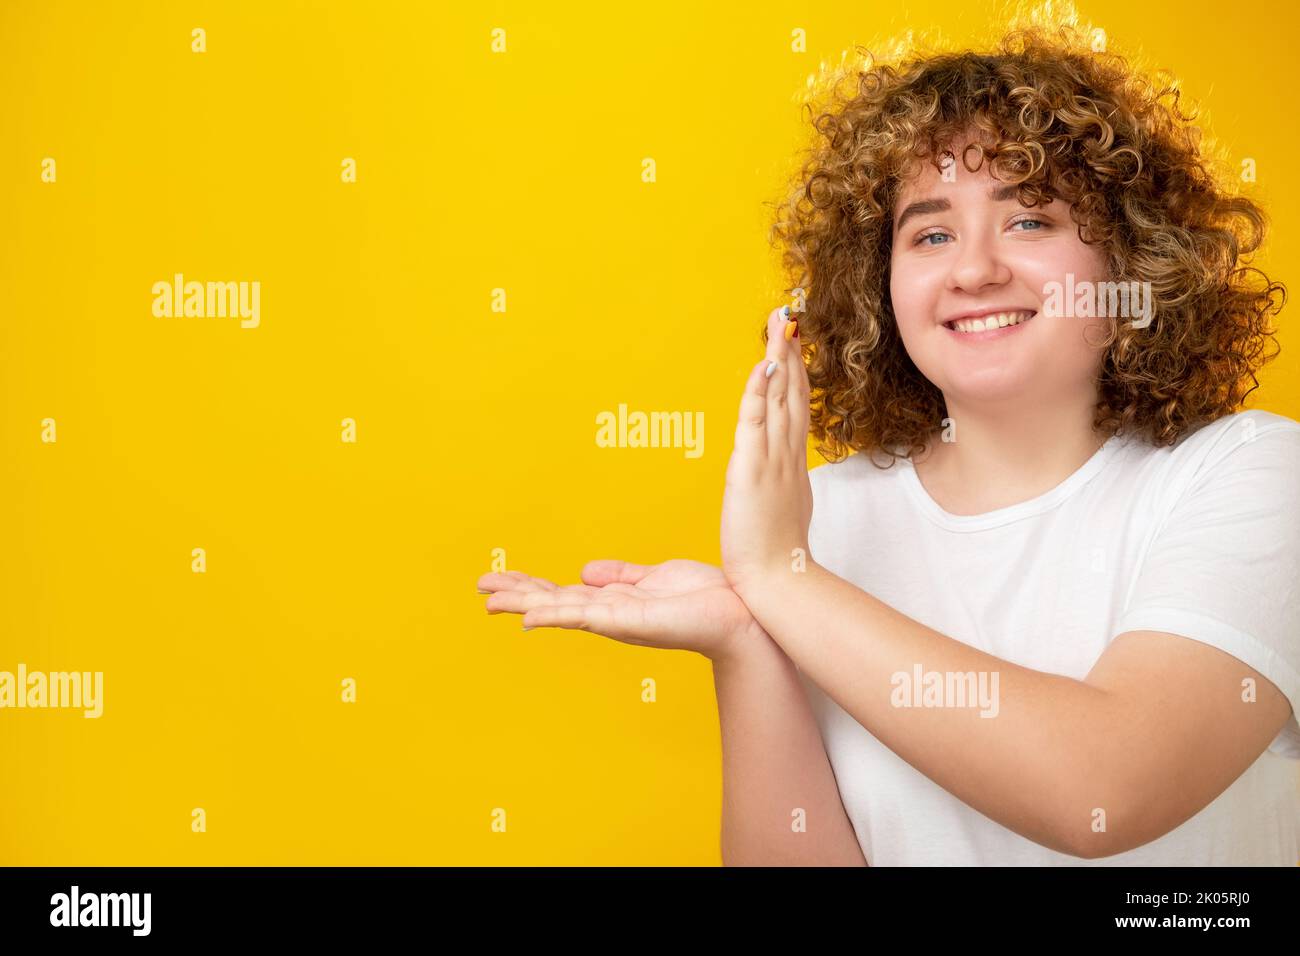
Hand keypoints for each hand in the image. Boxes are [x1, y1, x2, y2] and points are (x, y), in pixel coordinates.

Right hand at [476, 558, 765, 663]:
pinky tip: (528, 618)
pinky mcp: (629, 620)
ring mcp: (616, 619)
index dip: (529, 585)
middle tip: (480, 587)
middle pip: (552, 602)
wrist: (742, 615)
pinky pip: (584, 617)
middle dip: (515, 594)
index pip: (562, 592)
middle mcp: (610, 613)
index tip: (499, 578)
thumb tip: (585, 571)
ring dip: (523, 603)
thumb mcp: (655, 577)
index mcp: (614, 601)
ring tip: (490, 602)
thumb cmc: (706, 598)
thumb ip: (621, 575)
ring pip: (559, 609)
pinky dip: (553, 617)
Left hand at [719, 305, 813, 596]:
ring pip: (779, 398)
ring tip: (781, 322)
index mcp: (793, 462)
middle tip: (790, 314)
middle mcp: (788, 454)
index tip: (795, 341)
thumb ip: (780, 483)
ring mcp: (773, 459)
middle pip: (793, 392)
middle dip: (791, 351)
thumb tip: (776, 474)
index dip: (796, 371)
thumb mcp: (784, 508)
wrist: (778, 579)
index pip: (797, 406)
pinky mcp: (754, 469)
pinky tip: (764, 364)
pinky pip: (757, 421)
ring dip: (779, 357)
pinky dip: (761, 391)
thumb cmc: (777, 552)